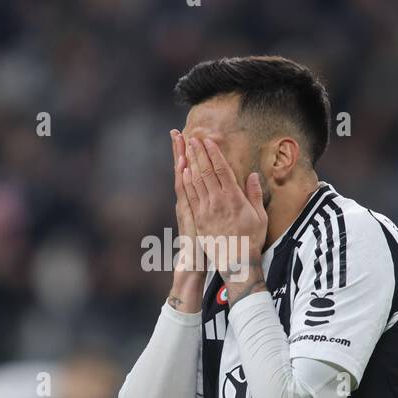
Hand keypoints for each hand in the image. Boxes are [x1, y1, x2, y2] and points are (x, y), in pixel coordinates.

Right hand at [168, 129, 203, 312]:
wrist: (195, 266)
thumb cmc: (206, 246)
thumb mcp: (210, 222)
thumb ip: (214, 205)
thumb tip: (221, 191)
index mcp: (195, 202)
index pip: (192, 173)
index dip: (190, 156)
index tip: (189, 138)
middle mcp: (187, 202)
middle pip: (184, 171)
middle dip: (181, 151)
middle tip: (176, 132)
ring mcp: (186, 208)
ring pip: (182, 179)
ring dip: (180, 160)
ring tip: (178, 141)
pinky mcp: (188, 218)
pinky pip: (186, 196)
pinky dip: (184, 182)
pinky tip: (183, 167)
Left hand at [181, 136, 267, 298]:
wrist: (236, 262)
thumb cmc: (251, 240)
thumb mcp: (260, 217)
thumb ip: (254, 195)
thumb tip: (252, 176)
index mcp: (234, 198)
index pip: (221, 170)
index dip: (214, 154)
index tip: (208, 141)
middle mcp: (218, 201)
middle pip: (206, 172)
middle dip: (199, 153)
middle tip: (193, 138)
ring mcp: (206, 210)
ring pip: (195, 182)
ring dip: (190, 163)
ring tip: (185, 149)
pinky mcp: (198, 219)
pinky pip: (190, 196)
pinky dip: (186, 182)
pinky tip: (183, 172)